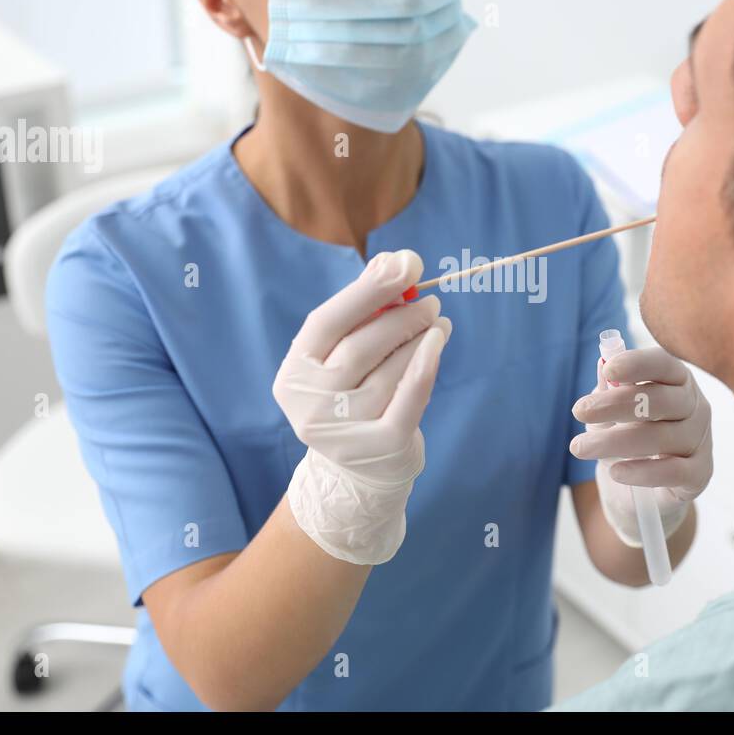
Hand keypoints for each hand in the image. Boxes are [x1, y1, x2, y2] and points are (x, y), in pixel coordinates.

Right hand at [273, 250, 450, 563]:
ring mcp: (342, 430)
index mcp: (294, 373)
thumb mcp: (345, 358)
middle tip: (430, 300)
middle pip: (361, 345)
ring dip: (419, 337)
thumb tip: (398, 260)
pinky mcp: (379, 447)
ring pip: (389, 369)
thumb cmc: (353, 398)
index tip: (404, 263)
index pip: (327, 321)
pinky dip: (426, 366)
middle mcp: (310, 402)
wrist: (359, 474)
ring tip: (438, 321)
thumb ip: (365, 311)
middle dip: (401, 314)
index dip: (367, 289)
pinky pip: (409, 398)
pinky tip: (438, 342)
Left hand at [569, 348, 712, 546]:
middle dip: (616, 404)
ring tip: (579, 447)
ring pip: (660, 437)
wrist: (644, 489)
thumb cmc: (628, 435)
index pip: (663, 364)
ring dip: (614, 441)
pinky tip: (616, 472)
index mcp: (677, 380)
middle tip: (578, 410)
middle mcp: (695, 406)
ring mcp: (700, 440)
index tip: (608, 369)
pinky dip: (643, 472)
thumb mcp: (611, 410)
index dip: (637, 364)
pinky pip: (674, 471)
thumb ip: (609, 387)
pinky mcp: (700, 473)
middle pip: (660, 400)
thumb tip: (602, 362)